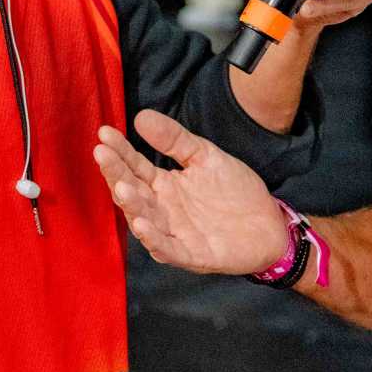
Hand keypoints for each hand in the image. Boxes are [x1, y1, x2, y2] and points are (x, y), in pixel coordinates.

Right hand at [93, 110, 290, 273]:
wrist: (270, 223)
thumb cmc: (235, 191)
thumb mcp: (206, 157)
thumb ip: (175, 140)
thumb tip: (141, 116)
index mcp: (164, 185)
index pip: (135, 166)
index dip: (119, 151)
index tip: (104, 133)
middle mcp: (163, 210)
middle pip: (133, 191)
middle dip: (116, 173)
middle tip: (102, 153)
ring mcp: (175, 233)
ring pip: (145, 220)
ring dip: (131, 206)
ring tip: (122, 187)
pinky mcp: (192, 254)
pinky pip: (168, 249)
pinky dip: (154, 239)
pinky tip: (142, 224)